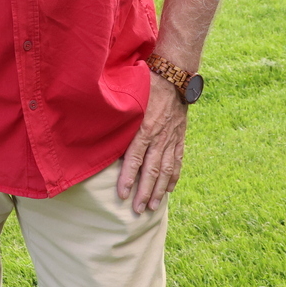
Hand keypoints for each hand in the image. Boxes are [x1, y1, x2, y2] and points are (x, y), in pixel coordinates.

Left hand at [118, 78, 187, 213]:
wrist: (173, 77)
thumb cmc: (146, 86)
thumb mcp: (130, 101)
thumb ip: (121, 122)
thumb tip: (106, 139)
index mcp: (145, 128)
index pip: (134, 159)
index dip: (127, 178)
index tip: (121, 194)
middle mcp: (159, 137)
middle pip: (151, 170)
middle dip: (144, 192)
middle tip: (138, 209)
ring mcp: (172, 139)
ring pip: (166, 170)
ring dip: (160, 190)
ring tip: (154, 206)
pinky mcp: (180, 137)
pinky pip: (178, 160)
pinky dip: (174, 176)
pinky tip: (170, 189)